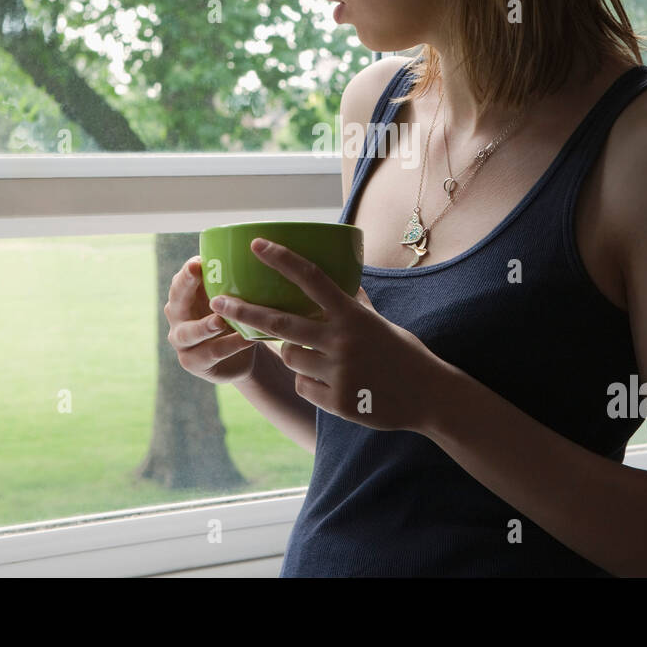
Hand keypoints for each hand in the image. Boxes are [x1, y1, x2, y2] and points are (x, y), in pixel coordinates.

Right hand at [164, 255, 260, 384]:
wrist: (241, 355)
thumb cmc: (237, 316)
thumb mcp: (235, 295)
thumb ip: (237, 277)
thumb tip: (264, 245)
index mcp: (186, 295)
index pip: (180, 280)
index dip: (187, 271)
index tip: (199, 262)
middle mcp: (178, 316)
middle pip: (176, 301)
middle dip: (185, 286)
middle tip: (198, 273)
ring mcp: (182, 341)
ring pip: (188, 332)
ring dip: (204, 325)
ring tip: (220, 320)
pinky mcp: (193, 362)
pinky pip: (209, 353)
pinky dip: (227, 345)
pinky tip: (245, 338)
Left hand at [209, 238, 446, 432]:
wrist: (428, 397)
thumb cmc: (403, 353)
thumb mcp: (379, 322)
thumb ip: (355, 303)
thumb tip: (342, 277)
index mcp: (352, 315)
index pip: (312, 279)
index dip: (282, 259)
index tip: (256, 245)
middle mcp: (342, 341)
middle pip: (280, 322)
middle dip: (245, 311)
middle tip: (219, 303)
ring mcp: (337, 372)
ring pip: (290, 358)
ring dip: (294, 355)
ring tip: (320, 359)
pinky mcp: (335, 401)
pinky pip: (303, 386)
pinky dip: (310, 384)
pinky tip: (336, 386)